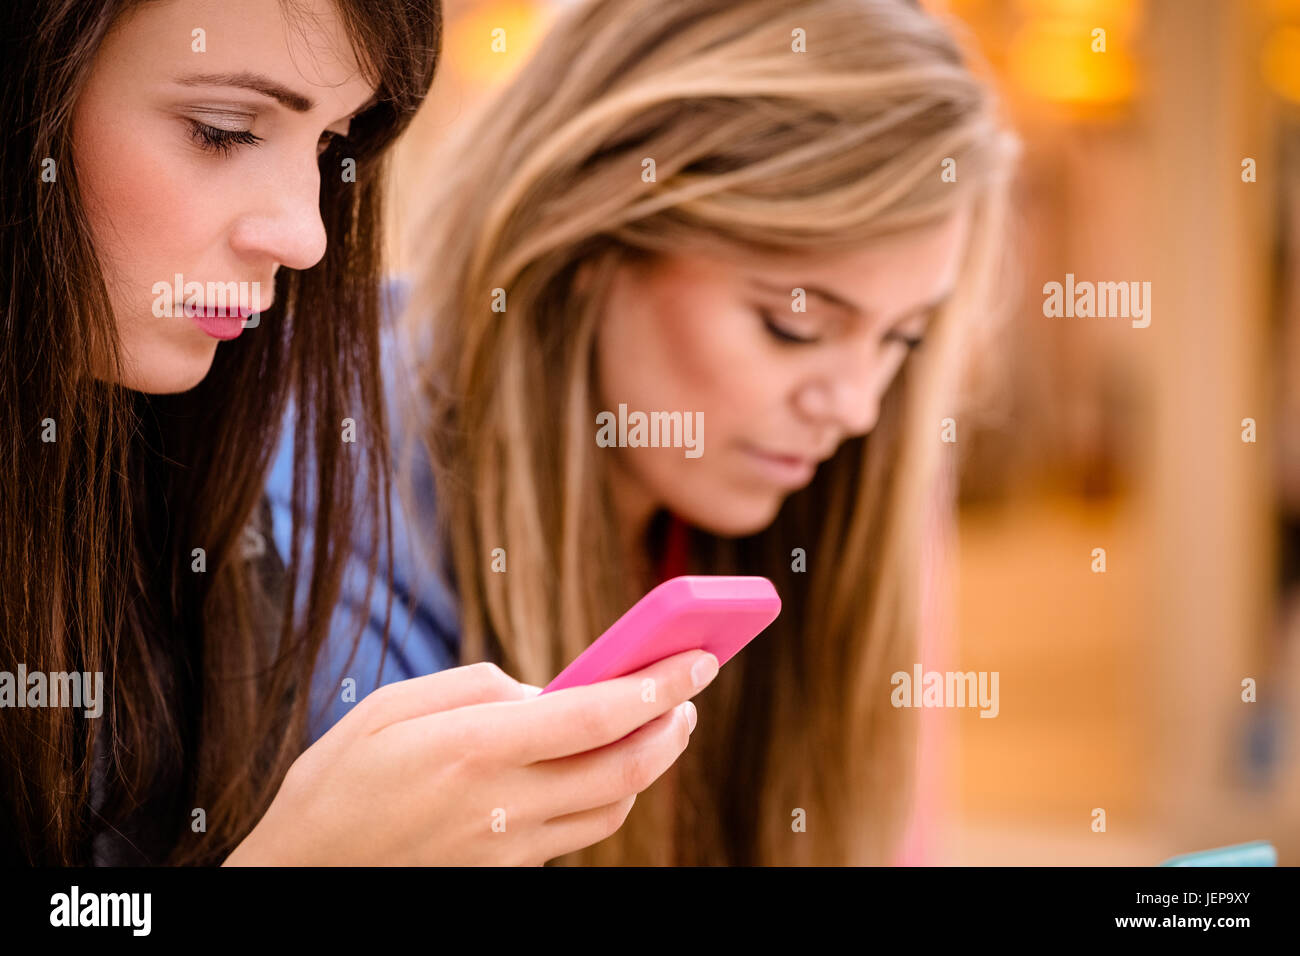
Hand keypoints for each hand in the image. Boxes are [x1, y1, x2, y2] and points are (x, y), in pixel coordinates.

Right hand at [222, 648, 718, 864]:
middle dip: (672, 727)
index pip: (595, 715)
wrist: (301, 878)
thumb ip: (478, 689)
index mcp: (473, 749)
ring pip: (611, 810)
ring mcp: (507, 850)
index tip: (697, 660)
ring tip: (659, 724)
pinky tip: (606, 766)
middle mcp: (501, 806)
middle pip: (622, 770)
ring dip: (648, 765)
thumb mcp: (392, 708)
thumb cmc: (340, 780)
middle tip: (691, 692)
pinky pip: (578, 836)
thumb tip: (546, 691)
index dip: (657, 686)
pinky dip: (608, 798)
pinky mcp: (505, 874)